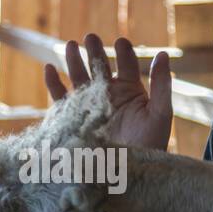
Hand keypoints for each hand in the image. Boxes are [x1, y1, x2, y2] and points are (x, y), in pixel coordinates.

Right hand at [44, 33, 172, 150]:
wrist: (128, 174)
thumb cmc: (150, 145)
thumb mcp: (160, 113)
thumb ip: (161, 84)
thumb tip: (163, 54)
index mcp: (130, 91)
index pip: (126, 65)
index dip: (123, 52)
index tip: (121, 42)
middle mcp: (108, 95)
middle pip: (99, 67)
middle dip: (95, 52)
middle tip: (91, 37)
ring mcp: (90, 107)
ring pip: (79, 78)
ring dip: (74, 61)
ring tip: (71, 45)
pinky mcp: (74, 120)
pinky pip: (60, 99)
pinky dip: (53, 84)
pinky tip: (49, 68)